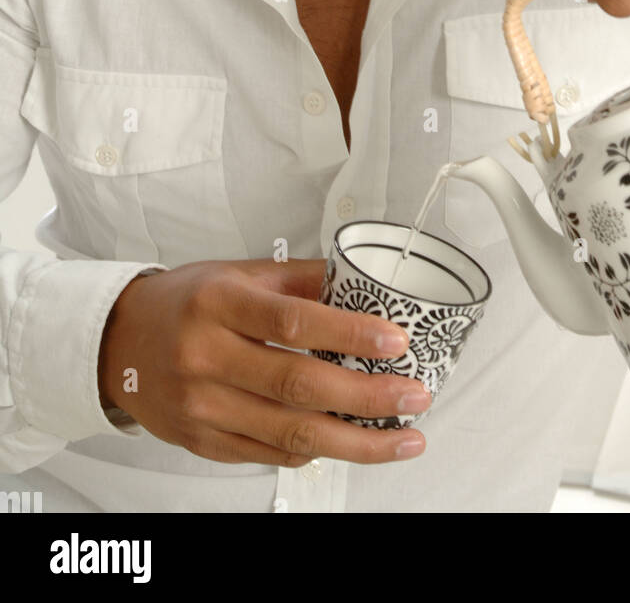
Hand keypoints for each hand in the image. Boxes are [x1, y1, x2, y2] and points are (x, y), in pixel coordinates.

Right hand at [98, 257, 429, 467]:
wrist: (118, 343)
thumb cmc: (185, 301)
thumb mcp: (239, 273)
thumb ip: (301, 281)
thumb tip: (365, 287)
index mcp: (220, 303)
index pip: (293, 321)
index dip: (350, 333)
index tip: (396, 341)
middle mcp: (207, 356)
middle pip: (300, 386)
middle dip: (369, 397)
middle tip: (415, 396)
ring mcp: (203, 406)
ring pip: (292, 434)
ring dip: (357, 442)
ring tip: (402, 438)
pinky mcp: (203, 442)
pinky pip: (270, 453)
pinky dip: (315, 451)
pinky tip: (348, 443)